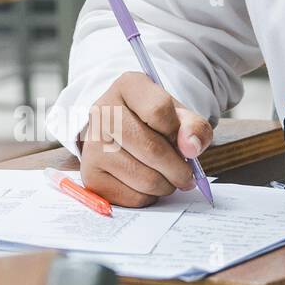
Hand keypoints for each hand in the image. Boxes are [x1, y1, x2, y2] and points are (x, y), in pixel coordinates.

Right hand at [80, 72, 212, 207]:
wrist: (120, 135)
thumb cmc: (153, 124)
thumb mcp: (178, 117)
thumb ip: (194, 127)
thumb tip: (191, 148)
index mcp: (127, 87)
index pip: (159, 110)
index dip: (179, 132)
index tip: (182, 140)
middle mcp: (102, 112)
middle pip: (152, 149)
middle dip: (179, 169)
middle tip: (186, 174)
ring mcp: (92, 145)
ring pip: (145, 179)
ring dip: (166, 185)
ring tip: (165, 177)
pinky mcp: (90, 175)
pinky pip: (133, 198)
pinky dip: (149, 197)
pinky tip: (145, 184)